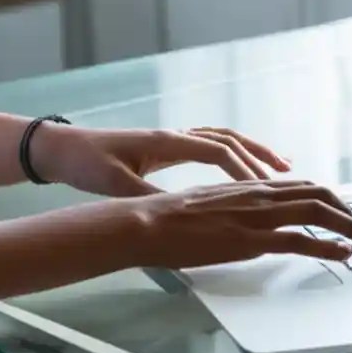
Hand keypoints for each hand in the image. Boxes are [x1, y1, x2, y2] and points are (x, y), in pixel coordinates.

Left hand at [33, 126, 293, 197]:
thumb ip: (148, 200)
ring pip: (222, 139)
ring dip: (251, 150)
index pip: (218, 150)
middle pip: (229, 139)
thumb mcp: (118, 186)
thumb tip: (178, 216)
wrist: (62, 149)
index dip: (246, 168)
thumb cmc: (87, 164)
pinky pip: (209, 146)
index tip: (268, 187)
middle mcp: (174, 135)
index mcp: (167, 142)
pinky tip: (241, 170)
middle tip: (289, 175)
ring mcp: (171, 139)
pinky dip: (232, 154)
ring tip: (280, 167)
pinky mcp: (166, 147)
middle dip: (259, 156)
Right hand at [122, 180, 351, 268]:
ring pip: (316, 211)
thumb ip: (233, 208)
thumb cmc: (169, 217)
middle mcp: (258, 194)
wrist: (147, 221)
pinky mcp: (250, 239)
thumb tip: (243, 218)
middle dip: (349, 209)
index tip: (344, 210)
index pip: (301, 185)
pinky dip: (329, 247)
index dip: (329, 197)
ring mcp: (256, 216)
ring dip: (349, 224)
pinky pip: (300, 241)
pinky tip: (344, 253)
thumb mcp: (208, 204)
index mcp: (248, 186)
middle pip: (318, 192)